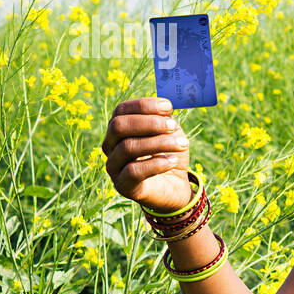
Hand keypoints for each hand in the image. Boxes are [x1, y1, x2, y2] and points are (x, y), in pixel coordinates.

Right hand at [103, 97, 193, 212]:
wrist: (174, 188)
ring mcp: (113, 167)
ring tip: (183, 144)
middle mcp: (110, 146)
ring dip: (159, 142)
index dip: (144, 105)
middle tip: (173, 126)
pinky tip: (173, 161)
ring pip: (128, 147)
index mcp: (119, 129)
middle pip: (119, 126)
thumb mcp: (170, 134)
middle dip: (149, 123)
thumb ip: (166, 120)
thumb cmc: (169, 156)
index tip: (169, 107)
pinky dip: (156, 163)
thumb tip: (165, 109)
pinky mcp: (123, 186)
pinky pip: (134, 171)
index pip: (122, 110)